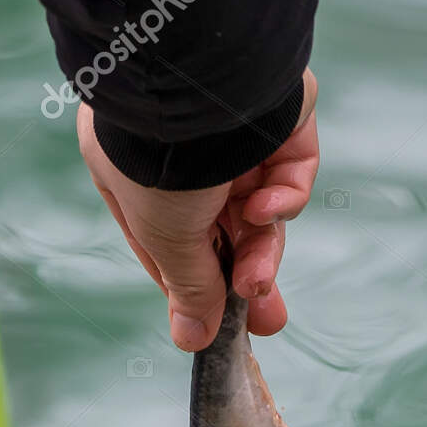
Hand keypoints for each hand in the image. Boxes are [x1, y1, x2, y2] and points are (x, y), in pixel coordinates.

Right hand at [77, 69, 319, 350]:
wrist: (202, 87)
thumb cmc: (161, 159)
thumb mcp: (166, 237)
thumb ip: (188, 287)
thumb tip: (192, 340)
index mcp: (138, 170)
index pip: (170, 240)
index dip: (193, 283)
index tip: (211, 322)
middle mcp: (186, 150)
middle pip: (223, 229)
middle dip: (243, 278)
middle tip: (266, 321)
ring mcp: (236, 133)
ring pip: (258, 209)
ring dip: (262, 250)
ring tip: (260, 283)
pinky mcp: (280, 118)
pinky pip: (289, 171)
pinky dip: (284, 199)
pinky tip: (267, 208)